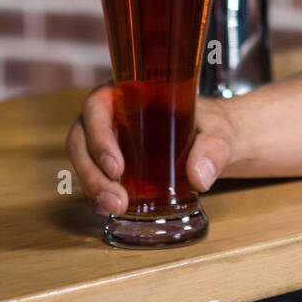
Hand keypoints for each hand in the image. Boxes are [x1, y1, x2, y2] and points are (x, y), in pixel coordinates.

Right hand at [65, 86, 237, 215]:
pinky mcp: (113, 164)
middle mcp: (112, 114)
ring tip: (116, 208)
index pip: (98, 106)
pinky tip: (111, 211)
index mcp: (130, 91)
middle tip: (116, 199)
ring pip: (84, 160)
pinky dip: (97, 196)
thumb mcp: (220, 131)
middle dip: (92, 172)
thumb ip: (214, 148)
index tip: (116, 167)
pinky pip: (94, 177)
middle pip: (82, 138)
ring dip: (93, 187)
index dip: (98, 135)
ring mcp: (109, 140)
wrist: (218, 144)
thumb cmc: (213, 127)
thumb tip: (199, 176)